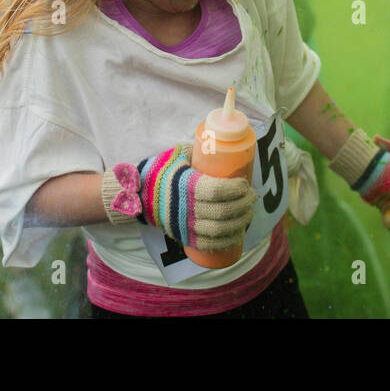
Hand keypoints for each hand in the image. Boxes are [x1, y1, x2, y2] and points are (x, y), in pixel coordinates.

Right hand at [111, 144, 255, 251]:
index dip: (237, 188)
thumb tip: (223, 145)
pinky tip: (237, 234)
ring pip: (219, 230)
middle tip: (251, 197)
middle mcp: (187, 208)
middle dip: (244, 205)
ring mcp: (185, 225)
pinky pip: (209, 245)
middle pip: (223, 211)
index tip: (245, 183)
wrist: (138, 194)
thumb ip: (199, 151)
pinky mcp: (185, 237)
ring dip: (240, 224)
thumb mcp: (177, 155)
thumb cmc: (162, 171)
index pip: (218, 190)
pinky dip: (226, 242)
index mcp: (186, 185)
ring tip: (248, 214)